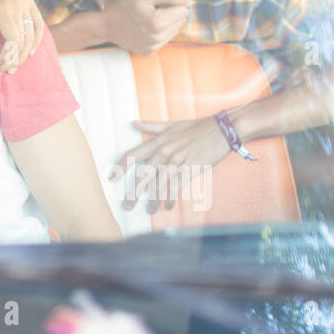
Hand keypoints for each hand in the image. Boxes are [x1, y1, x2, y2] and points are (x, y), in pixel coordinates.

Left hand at [0, 0, 45, 72]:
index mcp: (3, 7)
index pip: (13, 40)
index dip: (7, 56)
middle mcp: (19, 5)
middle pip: (24, 40)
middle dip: (15, 58)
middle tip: (5, 70)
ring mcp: (27, 1)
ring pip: (33, 33)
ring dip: (25, 52)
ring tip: (15, 64)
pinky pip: (38, 22)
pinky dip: (37, 37)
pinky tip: (31, 50)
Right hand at [101, 0, 191, 56]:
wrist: (104, 24)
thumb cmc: (123, 5)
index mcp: (158, 22)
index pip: (184, 11)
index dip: (174, 3)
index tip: (160, 2)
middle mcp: (157, 38)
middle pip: (180, 22)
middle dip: (171, 14)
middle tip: (153, 10)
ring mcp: (153, 47)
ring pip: (174, 32)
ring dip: (166, 24)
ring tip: (149, 18)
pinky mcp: (149, 52)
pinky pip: (164, 40)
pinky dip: (159, 33)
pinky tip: (145, 28)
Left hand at [109, 117, 230, 211]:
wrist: (221, 129)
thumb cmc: (196, 127)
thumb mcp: (171, 125)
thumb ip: (151, 127)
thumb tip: (133, 123)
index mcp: (158, 141)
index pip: (133, 155)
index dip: (120, 167)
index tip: (111, 178)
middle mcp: (164, 152)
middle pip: (144, 175)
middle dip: (134, 192)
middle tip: (126, 205)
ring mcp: (178, 160)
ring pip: (160, 184)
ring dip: (154, 200)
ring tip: (149, 211)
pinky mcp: (191, 168)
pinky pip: (178, 186)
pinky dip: (172, 198)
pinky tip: (168, 207)